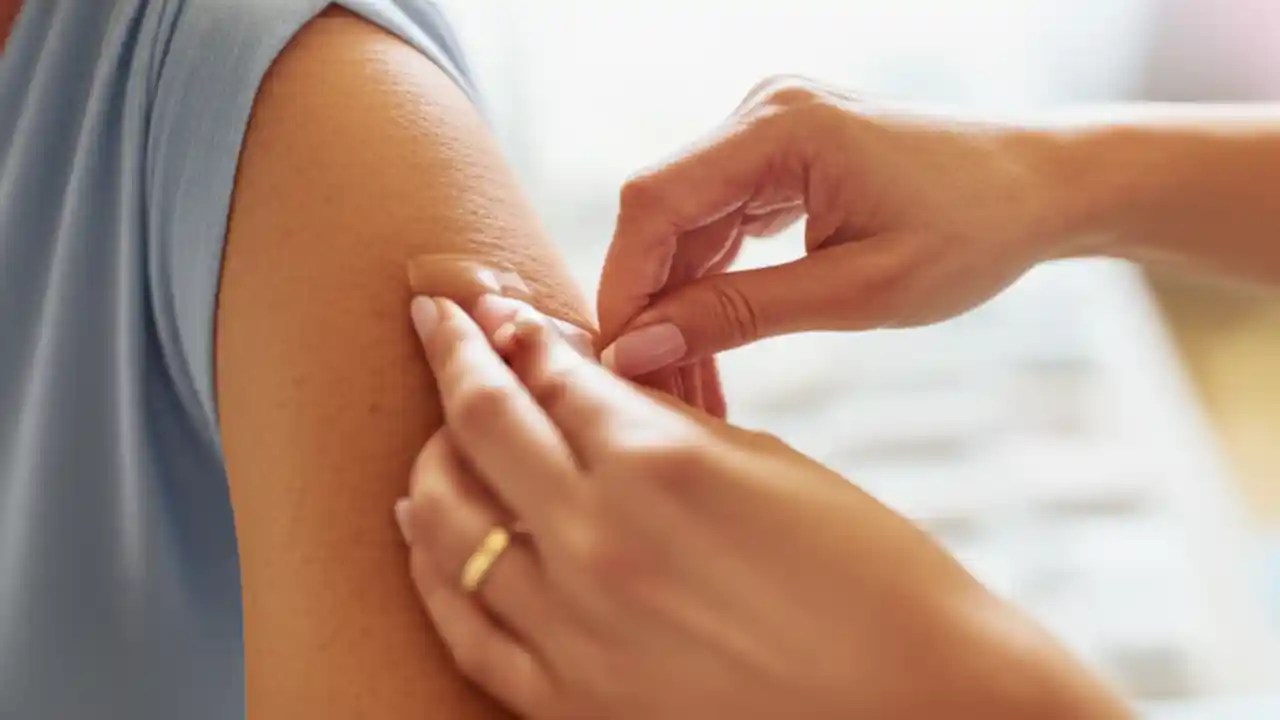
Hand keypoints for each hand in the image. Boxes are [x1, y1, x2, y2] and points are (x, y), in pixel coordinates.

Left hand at [396, 294, 1129, 718]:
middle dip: (451, 353)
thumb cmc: (869, 575)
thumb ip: (664, 424)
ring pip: (448, 520)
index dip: (512, 329)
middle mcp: (597, 540)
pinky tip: (423, 525)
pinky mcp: (568, 701)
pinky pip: (463, 624)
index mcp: (658, 464)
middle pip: (482, 423)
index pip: (550, 372)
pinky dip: (431, 565)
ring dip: (430, 456)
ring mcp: (572, 628)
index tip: (488, 306)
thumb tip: (591, 384)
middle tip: (434, 317)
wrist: (919, 704)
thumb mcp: (769, 467)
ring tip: (432, 425)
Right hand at [598, 75, 1065, 376]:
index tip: (622, 363)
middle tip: (655, 393)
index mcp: (782, 126)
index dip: (624, 285)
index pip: (655, 201)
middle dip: (650, 306)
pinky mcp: (779, 154)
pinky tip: (710, 344)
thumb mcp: (856, 290)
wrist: (1043, 187)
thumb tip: (642, 347)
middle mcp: (762, 112)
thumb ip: (741, 314)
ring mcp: (768, 129)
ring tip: (686, 385)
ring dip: (677, 303)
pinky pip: (719, 222)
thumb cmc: (972, 232)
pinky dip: (710, 284)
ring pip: (684, 226)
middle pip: (661, 214)